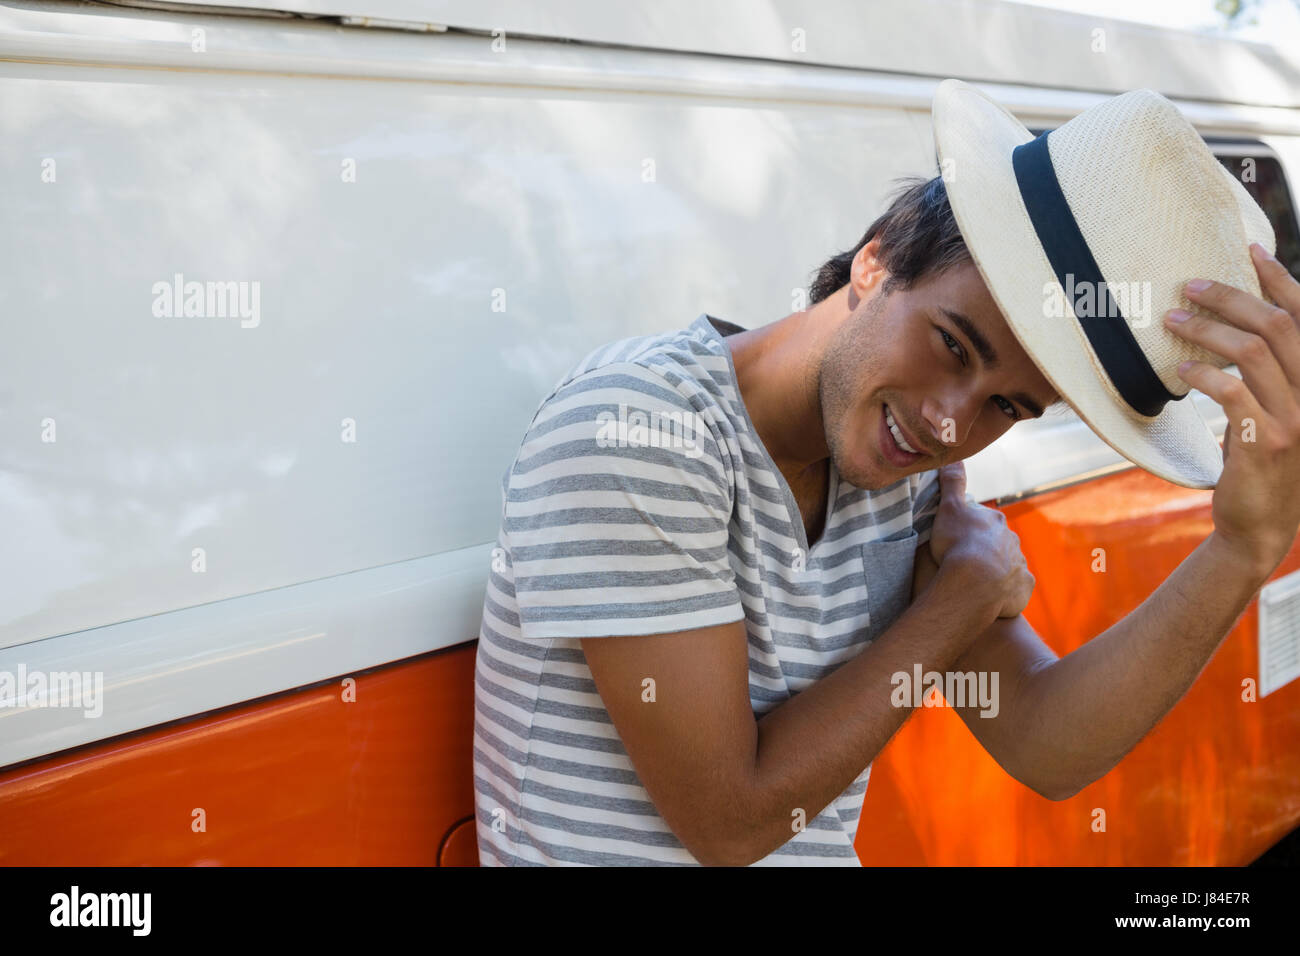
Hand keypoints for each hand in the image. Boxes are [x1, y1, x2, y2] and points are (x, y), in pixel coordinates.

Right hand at [927, 461, 1034, 618]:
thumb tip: (955, 456)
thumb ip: (953, 482)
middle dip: (986, 549)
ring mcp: (1019, 564)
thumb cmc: (958, 543)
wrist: (975, 583)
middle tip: (965, 561)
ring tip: (976, 582)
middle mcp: (1012, 540)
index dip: (970, 528)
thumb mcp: (950, 507)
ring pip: (1008, 564)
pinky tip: (994, 597)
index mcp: (995, 521)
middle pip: (998, 542)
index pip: (984, 520)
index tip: (958, 537)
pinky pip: (1016, 588)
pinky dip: (1007, 591)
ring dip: (996, 570)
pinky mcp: (1023, 588)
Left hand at [1169, 244, 1299, 579]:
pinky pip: (1232, 392)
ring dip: (1207, 330)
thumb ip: (1266, 373)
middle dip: (1232, 296)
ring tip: (1171, 323)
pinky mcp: (1267, 442)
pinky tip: (1180, 371)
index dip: (1281, 279)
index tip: (1250, 250)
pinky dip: (1203, 374)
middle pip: (1278, 325)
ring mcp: (1298, 418)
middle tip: (1188, 285)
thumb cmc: (1261, 463)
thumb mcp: (1273, 410)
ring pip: (1253, 352)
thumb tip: (1234, 324)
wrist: (1260, 527)